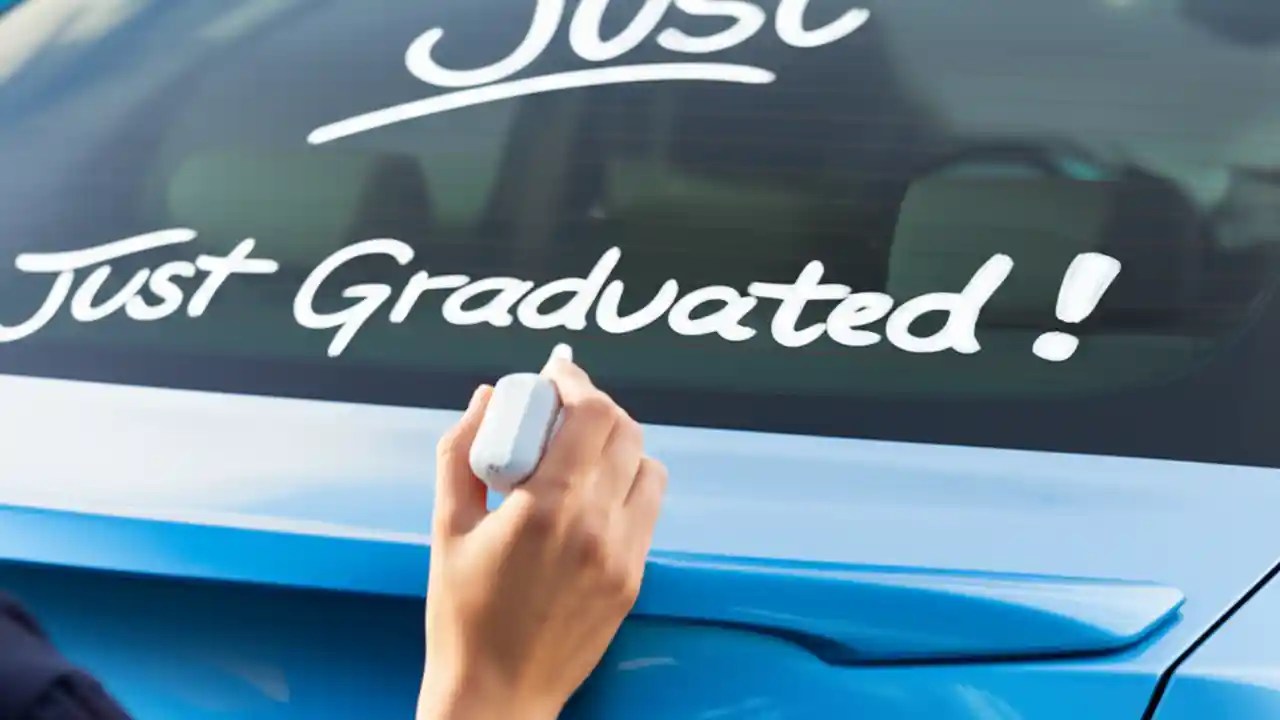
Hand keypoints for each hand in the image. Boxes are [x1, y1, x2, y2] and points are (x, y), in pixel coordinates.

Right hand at [418, 358, 667, 719]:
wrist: (497, 695)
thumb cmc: (461, 614)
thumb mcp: (446, 527)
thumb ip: (461, 452)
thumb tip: (486, 397)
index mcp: (548, 508)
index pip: (591, 415)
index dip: (576, 382)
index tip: (555, 374)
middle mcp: (597, 526)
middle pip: (625, 432)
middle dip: (594, 407)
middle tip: (562, 409)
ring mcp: (623, 554)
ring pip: (647, 467)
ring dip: (618, 446)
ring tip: (580, 454)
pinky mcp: (635, 578)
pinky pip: (647, 509)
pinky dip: (627, 486)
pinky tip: (592, 496)